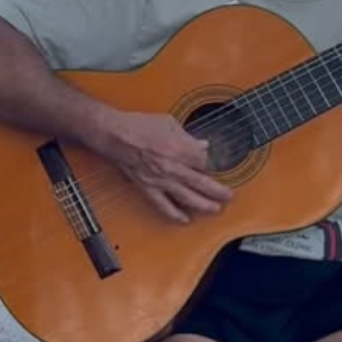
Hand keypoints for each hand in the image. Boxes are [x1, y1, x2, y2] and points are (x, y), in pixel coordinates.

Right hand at [92, 109, 231, 223]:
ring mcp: (161, 180)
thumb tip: (202, 144)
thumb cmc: (138, 125)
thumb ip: (187, 136)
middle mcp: (173, 167)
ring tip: (215, 209)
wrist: (113, 135)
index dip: (214, 163)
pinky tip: (185, 219)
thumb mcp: (168, 123)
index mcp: (180, 148)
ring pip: (187, 197)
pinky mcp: (148, 188)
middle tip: (228, 195)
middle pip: (202, 182)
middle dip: (218, 191)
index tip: (218, 164)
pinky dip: (175, 214)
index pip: (205, 161)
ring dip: (204, 205)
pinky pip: (163, 205)